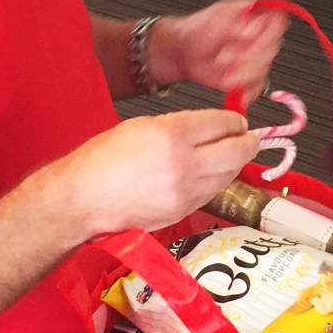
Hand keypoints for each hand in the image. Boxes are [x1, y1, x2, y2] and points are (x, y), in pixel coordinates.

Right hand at [47, 110, 258, 235]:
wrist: (83, 200)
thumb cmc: (103, 160)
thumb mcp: (141, 126)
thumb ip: (179, 125)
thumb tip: (208, 127)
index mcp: (171, 134)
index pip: (222, 124)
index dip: (235, 121)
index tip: (237, 121)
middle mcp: (184, 163)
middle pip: (236, 151)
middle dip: (248, 143)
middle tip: (249, 138)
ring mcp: (186, 191)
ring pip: (229, 175)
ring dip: (235, 163)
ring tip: (231, 155)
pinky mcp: (183, 211)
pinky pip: (213, 192)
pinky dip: (218, 181)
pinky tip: (212, 174)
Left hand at [154, 0, 288, 104]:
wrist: (183, 52)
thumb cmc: (198, 29)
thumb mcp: (218, 16)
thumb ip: (237, 23)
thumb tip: (251, 33)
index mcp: (257, 18)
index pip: (276, 25)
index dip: (265, 33)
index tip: (246, 37)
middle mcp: (259, 39)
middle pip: (271, 50)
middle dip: (247, 56)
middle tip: (225, 55)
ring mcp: (255, 59)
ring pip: (263, 70)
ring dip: (241, 73)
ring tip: (221, 68)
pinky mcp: (249, 78)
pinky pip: (256, 87)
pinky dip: (245, 90)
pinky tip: (233, 88)